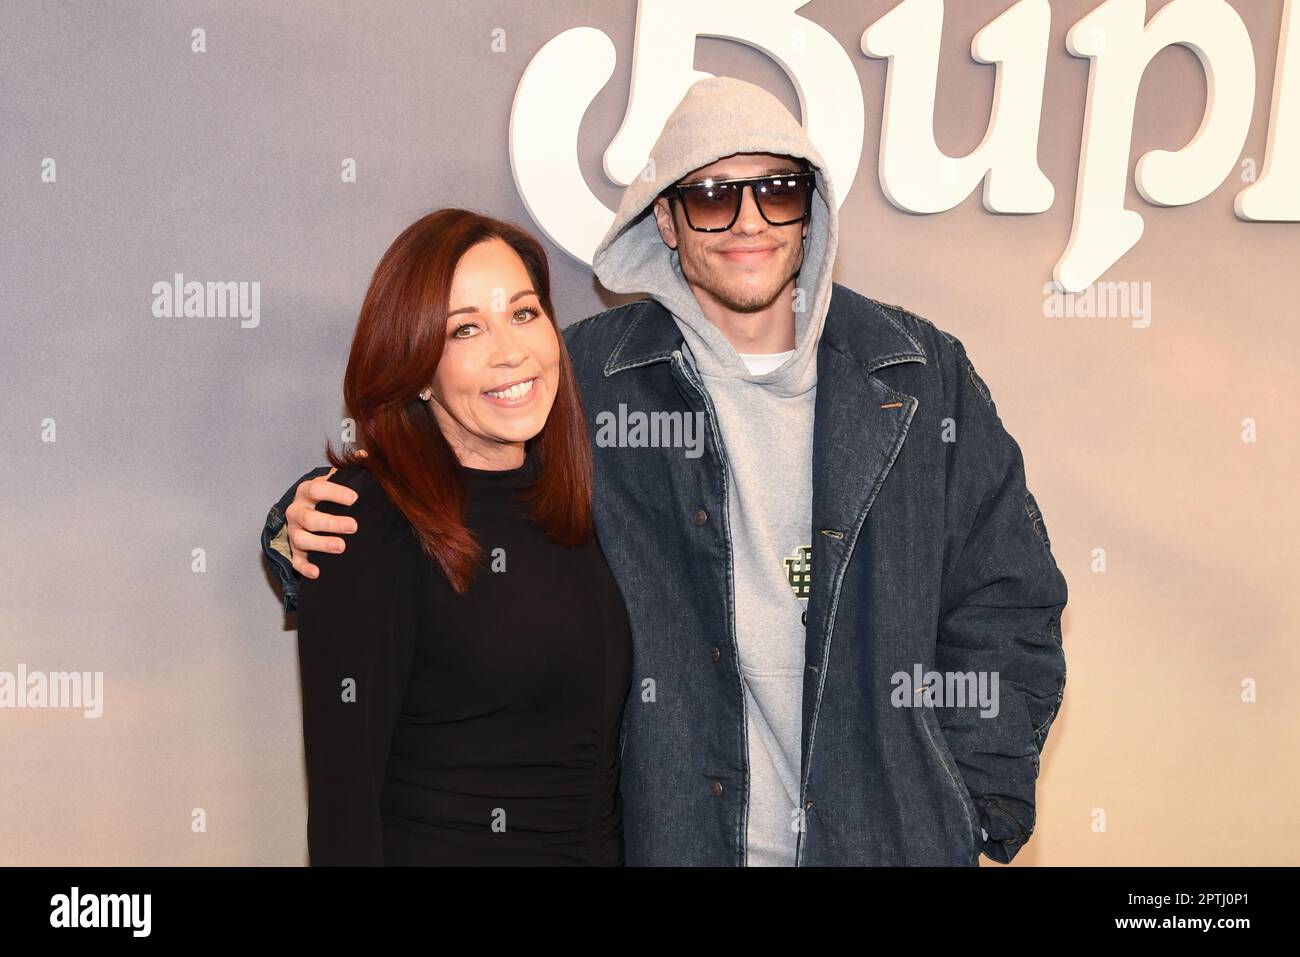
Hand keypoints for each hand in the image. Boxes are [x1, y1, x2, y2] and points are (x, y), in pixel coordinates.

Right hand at [286, 451, 366, 578]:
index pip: (317, 489)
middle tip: (354, 526)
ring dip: (320, 544)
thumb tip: (364, 455)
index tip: (355, 499)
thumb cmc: (326, 496)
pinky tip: (318, 572)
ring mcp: (294, 532)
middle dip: (331, 523)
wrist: (306, 510)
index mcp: (307, 491)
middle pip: (310, 519)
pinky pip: (296, 561)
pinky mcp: (295, 550)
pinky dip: (305, 568)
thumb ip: (350, 469)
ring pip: (302, 539)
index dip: (335, 493)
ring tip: (341, 547)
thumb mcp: (335, 480)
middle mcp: (297, 511)